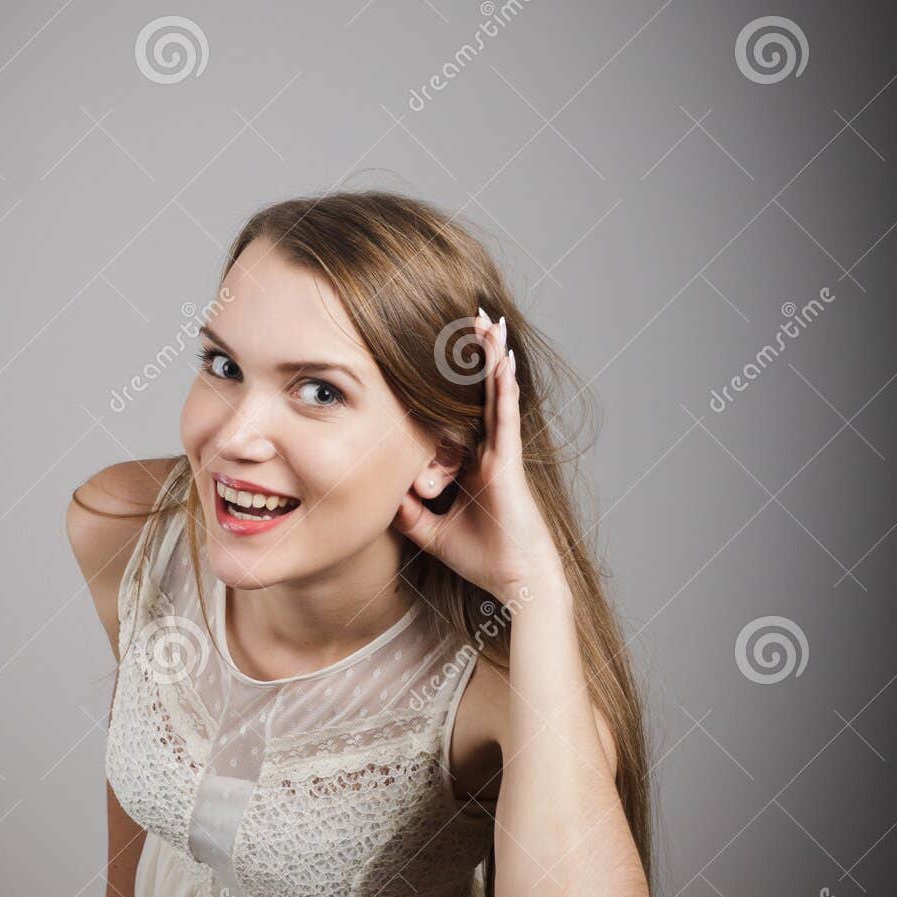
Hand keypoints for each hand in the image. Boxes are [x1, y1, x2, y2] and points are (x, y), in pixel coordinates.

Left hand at [393, 308, 568, 602]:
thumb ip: (407, 510)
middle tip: (466, 315)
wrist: (515, 581)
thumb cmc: (481, 559)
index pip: (458, 414)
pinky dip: (503, 389)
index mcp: (472, 464)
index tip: (437, 351)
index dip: (451, 383)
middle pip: (478, 394)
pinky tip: (502, 360)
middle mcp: (488, 452)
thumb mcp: (430, 530)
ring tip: (486, 321)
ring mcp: (501, 454)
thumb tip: (381, 489)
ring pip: (495, 396)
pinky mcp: (509, 463)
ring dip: (490, 358)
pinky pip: (505, 419)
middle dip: (474, 356)